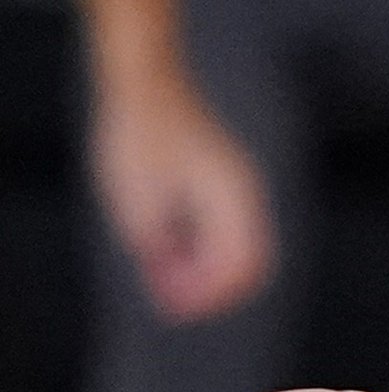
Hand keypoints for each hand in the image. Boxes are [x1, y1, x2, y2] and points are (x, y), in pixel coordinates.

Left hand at [91, 69, 274, 324]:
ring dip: (210, 273)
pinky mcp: (225, 187)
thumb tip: (170, 288)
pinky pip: (230, 234)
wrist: (144, 82)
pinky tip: (171, 252)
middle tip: (173, 303)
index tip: (175, 308)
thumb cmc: (138, 133)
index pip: (237, 265)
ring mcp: (239, 191)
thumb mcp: (136, 200)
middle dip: (214, 291)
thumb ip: (158, 249)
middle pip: (250, 266)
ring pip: (242, 253)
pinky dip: (206, 253)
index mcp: (230, 198)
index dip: (209, 295)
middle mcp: (245, 197)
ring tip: (166, 277)